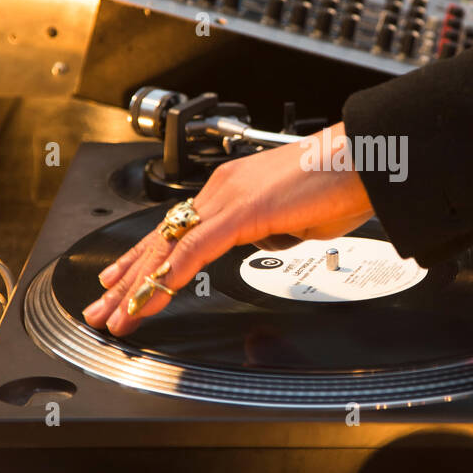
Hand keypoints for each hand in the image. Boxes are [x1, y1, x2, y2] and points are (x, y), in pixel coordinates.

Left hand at [81, 122, 372, 336]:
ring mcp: (229, 196)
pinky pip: (196, 249)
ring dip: (139, 285)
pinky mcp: (242, 209)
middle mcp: (223, 188)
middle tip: (103, 310)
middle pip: (163, 239)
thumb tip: (267, 244)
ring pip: (170, 246)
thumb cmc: (345, 182)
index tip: (124, 283)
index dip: (146, 260)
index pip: (177, 230)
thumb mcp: (299, 220)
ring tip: (116, 315)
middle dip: (128, 279)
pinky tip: (152, 296)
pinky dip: (170, 276)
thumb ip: (274, 233)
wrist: (370, 158)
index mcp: (234, 189)